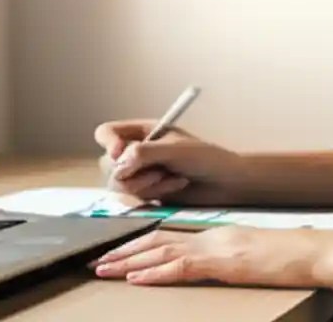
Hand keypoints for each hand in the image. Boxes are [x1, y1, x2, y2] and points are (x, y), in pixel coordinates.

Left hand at [90, 227, 332, 287]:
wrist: (312, 252)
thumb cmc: (289, 258)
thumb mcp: (250, 255)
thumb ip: (226, 258)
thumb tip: (209, 266)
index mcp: (214, 235)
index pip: (168, 238)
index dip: (139, 245)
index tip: (118, 254)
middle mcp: (209, 237)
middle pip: (156, 242)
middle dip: (125, 252)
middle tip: (98, 261)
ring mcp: (215, 248)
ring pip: (160, 252)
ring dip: (129, 262)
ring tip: (105, 269)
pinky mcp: (222, 262)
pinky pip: (180, 267)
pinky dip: (154, 272)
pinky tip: (136, 277)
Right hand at [93, 119, 247, 204]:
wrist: (226, 184)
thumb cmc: (206, 158)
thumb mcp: (175, 149)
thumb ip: (144, 154)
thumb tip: (118, 165)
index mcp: (141, 132)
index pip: (107, 133)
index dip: (109, 143)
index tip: (120, 154)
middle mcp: (136, 153)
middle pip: (109, 164)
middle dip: (132, 173)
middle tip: (158, 172)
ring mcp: (140, 176)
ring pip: (120, 186)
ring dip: (147, 185)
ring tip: (172, 179)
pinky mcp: (147, 195)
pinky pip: (134, 200)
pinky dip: (155, 194)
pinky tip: (175, 187)